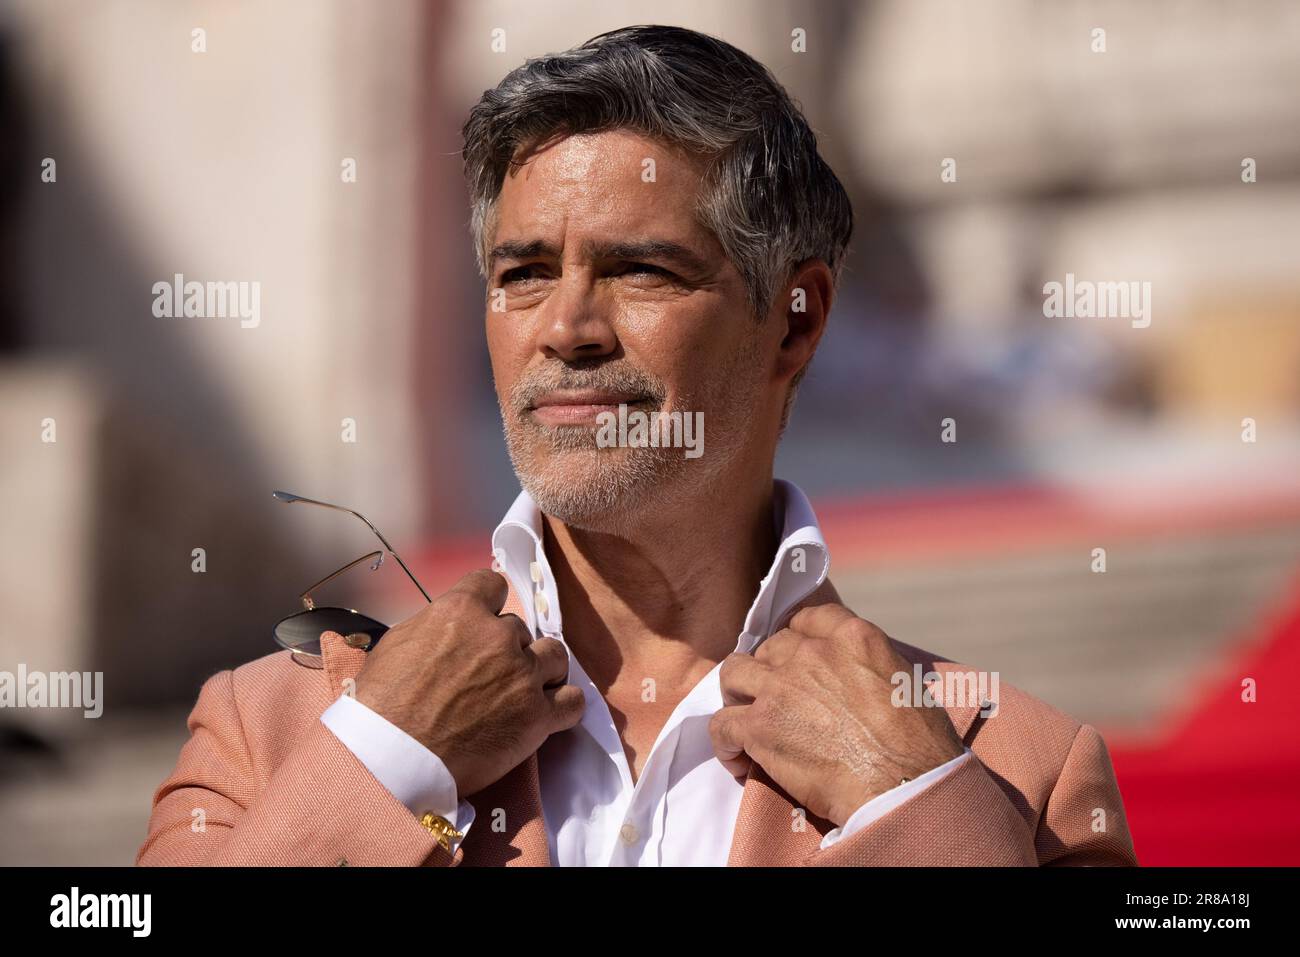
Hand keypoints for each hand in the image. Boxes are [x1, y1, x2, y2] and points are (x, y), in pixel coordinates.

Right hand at [352, 568, 585, 796]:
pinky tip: (549, 712)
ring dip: (541, 669)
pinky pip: (573, 701)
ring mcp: (522, 675)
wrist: (393, 758)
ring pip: (555, 655)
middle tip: (487, 674)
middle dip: (506, 648)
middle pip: (519, 628)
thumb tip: (448, 627)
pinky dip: (564, 705)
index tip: (484, 621)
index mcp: (461, 612)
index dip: (488, 605)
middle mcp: (498, 636)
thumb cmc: (382, 705)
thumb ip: (433, 625)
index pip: (493, 584)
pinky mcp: (537, 715)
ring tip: (524, 689)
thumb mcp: (398, 643)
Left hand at [710, 602, 963, 827]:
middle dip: (770, 670)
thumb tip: (859, 676)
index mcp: (852, 637)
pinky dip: (726, 742)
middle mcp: (811, 653)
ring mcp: (780, 687)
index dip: (796, 638)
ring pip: (733, 673)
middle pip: (769, 647)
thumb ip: (870, 665)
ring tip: (745, 717)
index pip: (807, 618)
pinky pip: (721, 724)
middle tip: (777, 698)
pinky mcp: (759, 727)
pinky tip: (738, 759)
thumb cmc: (919, 745)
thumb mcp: (904, 681)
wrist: (902, 786)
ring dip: (737, 694)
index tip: (796, 658)